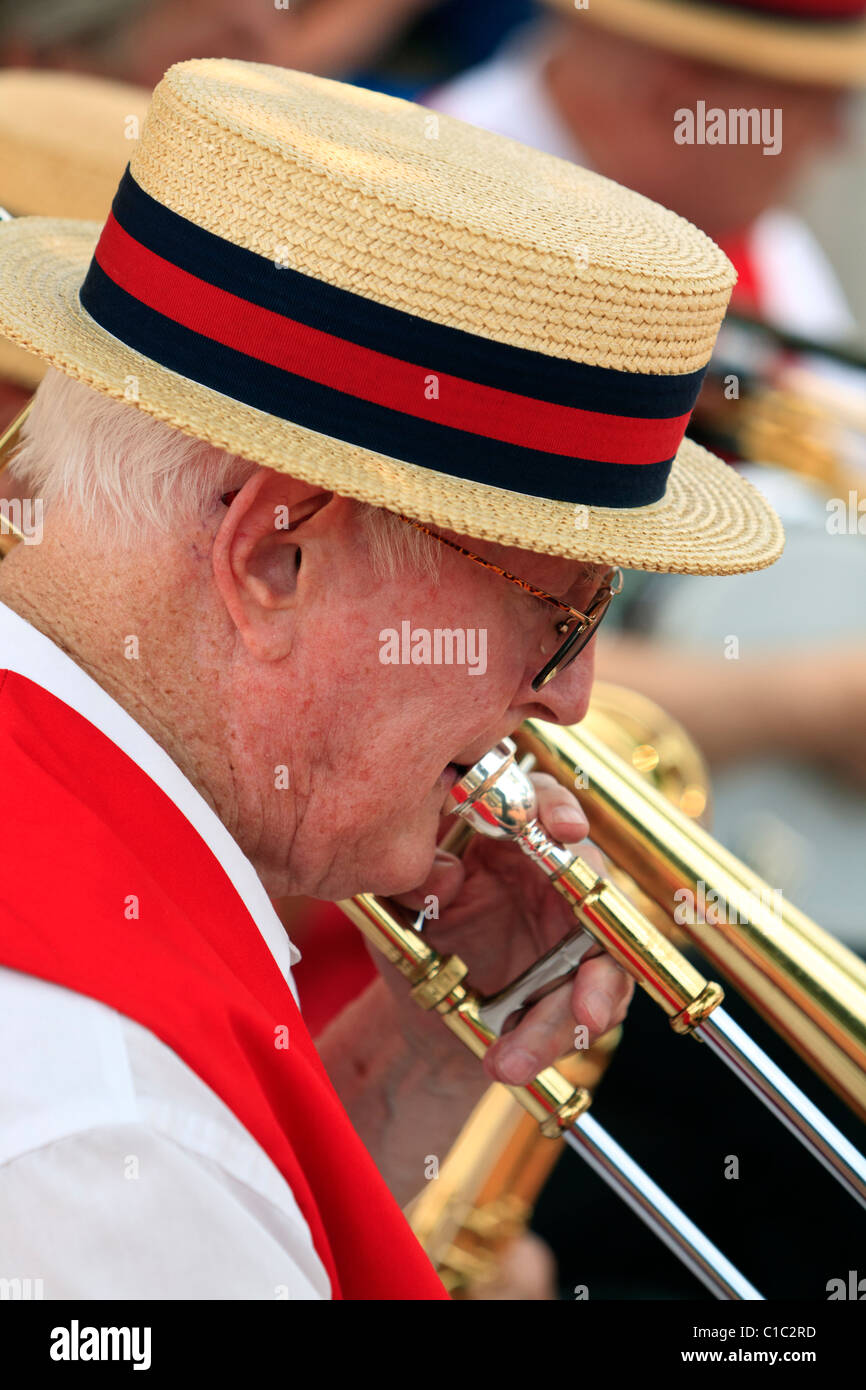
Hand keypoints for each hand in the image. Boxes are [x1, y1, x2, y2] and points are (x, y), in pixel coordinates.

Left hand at [377, 773, 633, 1086]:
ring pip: (598, 967)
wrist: (420, 1001)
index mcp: (511, 839)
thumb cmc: (411, 926)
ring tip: (514, 1059)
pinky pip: (586, 1012)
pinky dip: (549, 1040)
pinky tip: (513, 1062)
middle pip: (595, 892)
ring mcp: (574, 934)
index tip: (565, 830)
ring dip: (562, 1017)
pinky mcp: (576, 986)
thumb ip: (416, 878)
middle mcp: (555, 880)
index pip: (546, 807)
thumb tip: (449, 878)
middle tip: (579, 980)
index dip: (560, 811)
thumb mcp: (396, 900)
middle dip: (596, 930)